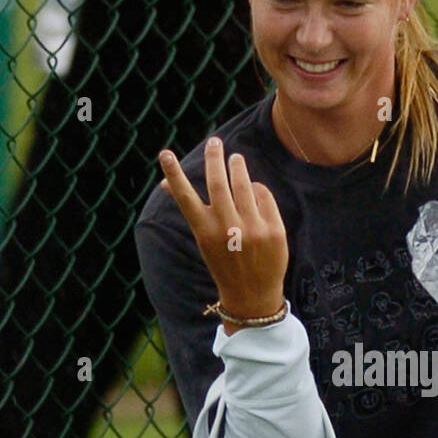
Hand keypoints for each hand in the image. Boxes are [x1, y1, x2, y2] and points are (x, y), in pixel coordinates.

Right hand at [159, 140, 288, 332]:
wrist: (252, 295)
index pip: (185, 196)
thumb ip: (191, 209)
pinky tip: (253, 191)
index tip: (164, 153)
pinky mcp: (274, 229)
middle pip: (217, 181)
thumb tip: (164, 184)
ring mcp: (252, 228)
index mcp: (205, 231)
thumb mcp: (204, 239)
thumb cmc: (224, 261)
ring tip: (235, 159)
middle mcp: (227, 227)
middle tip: (214, 142)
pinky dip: (257, 189)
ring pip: (244, 183)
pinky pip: (263, 195)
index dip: (174, 173)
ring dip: (237, 166)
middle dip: (214, 157)